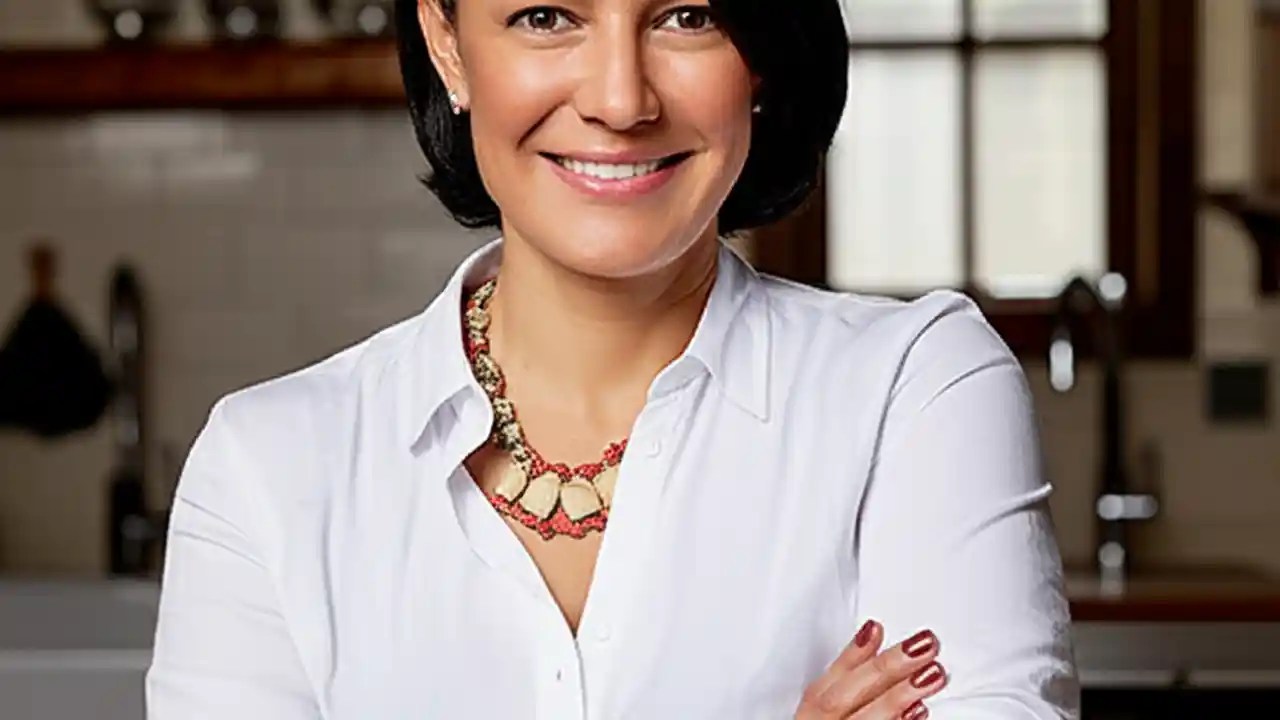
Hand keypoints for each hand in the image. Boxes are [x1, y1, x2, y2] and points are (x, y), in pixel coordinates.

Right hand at [794, 620, 947, 719]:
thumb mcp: (829, 706)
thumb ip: (847, 674)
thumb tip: (872, 633)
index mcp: (810, 717)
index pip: (826, 685)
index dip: (850, 656)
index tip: (877, 628)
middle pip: (845, 699)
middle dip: (883, 670)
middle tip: (923, 646)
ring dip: (899, 697)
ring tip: (934, 673)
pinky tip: (923, 713)